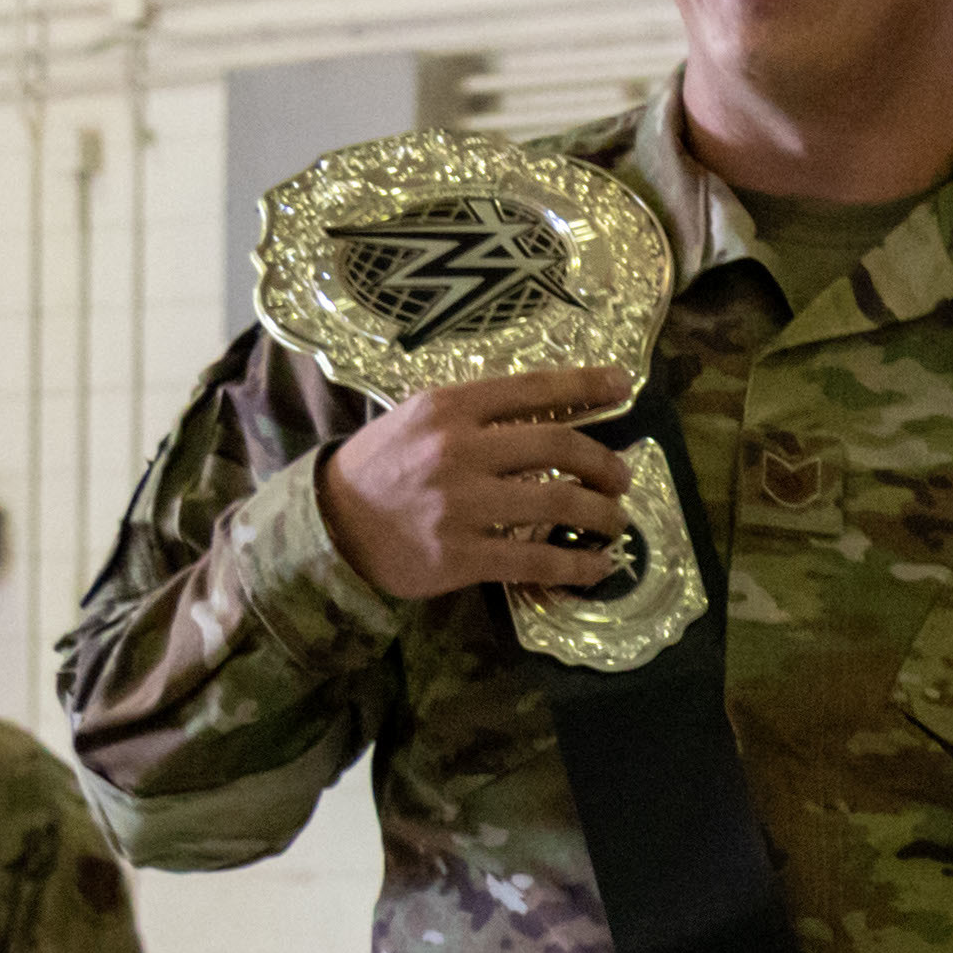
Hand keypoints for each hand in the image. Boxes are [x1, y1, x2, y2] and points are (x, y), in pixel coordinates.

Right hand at [324, 367, 644, 607]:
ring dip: (601, 513)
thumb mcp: (420, 419)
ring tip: (615, 519)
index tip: (623, 387)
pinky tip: (597, 566)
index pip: (533, 388)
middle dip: (604, 462)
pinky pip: (535, 561)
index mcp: (449, 407)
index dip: (587, 385)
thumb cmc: (384, 466)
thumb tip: (555, 409)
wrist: (329, 523)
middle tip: (621, 477)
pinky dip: (577, 565)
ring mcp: (459, 505)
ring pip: (558, 503)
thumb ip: (479, 412)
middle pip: (559, 445)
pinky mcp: (459, 556)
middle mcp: (457, 450)